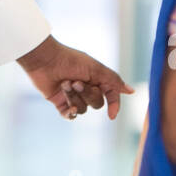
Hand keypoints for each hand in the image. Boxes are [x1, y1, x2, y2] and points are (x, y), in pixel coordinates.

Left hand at [17, 35, 134, 119]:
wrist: (44, 59)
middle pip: (96, 103)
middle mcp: (86, 88)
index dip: (113, 105)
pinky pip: (70, 115)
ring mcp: (73, 96)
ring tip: (64, 84)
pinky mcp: (60, 102)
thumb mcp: (95, 68)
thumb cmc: (70, 59)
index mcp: (96, 79)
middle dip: (87, 94)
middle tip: (75, 82)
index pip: (111, 95)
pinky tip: (68, 107)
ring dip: (74, 97)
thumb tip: (131, 91)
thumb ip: (113, 81)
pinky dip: (70, 112)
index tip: (112, 115)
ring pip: (82, 109)